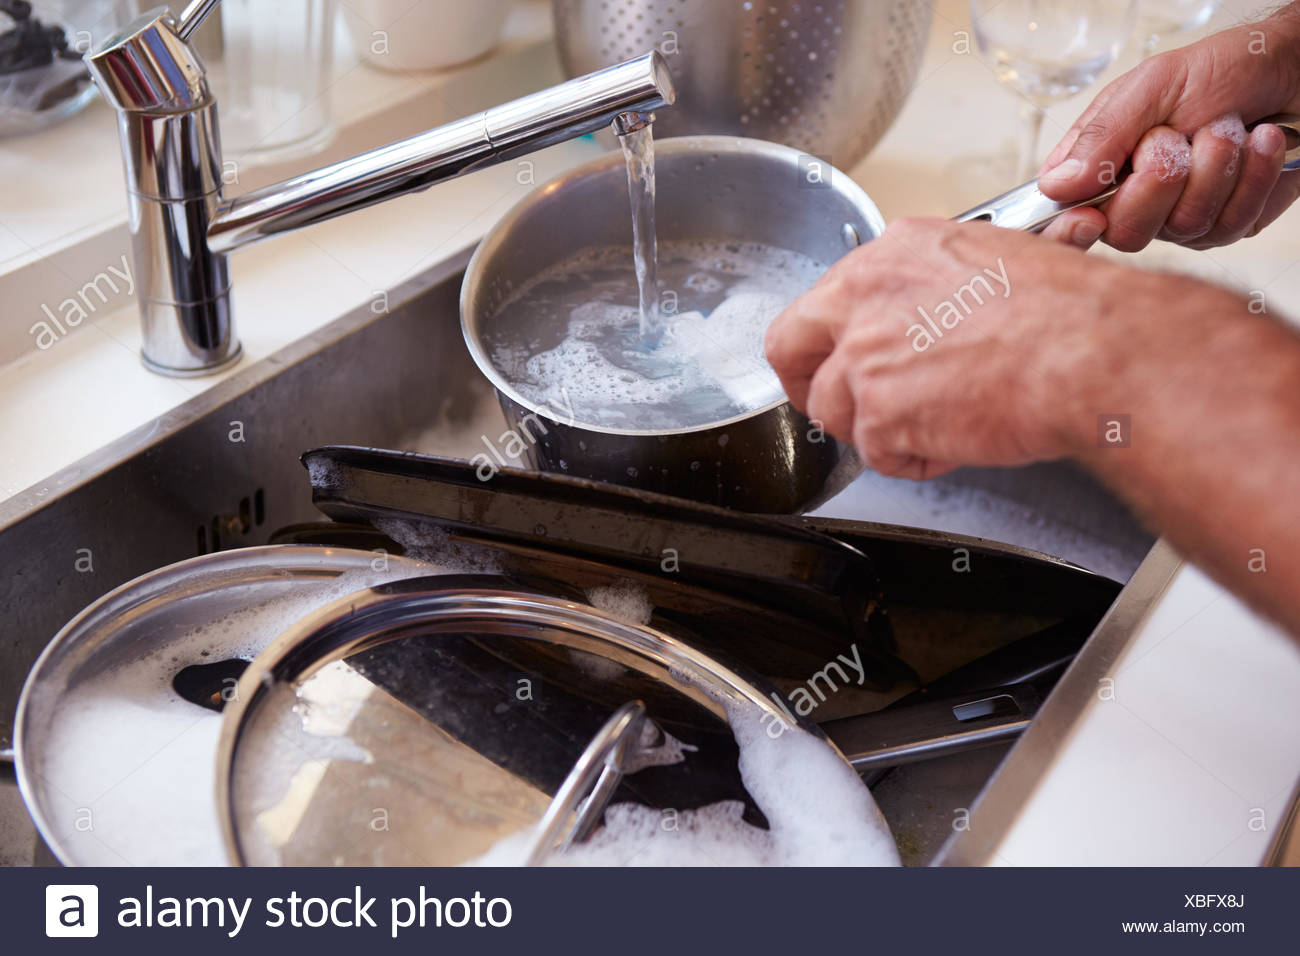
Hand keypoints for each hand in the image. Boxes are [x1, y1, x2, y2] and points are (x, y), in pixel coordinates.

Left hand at [764, 218, 1242, 477]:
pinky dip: (911, 460)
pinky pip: (876, 453)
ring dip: (873, 430)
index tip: (844, 357)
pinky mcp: (878, 411)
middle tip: (838, 408)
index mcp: (892, 254)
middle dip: (806, 384)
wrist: (1090, 352)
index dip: (833, 338)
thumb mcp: (990, 265)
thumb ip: (934, 291)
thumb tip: (928, 317)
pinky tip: (953, 443)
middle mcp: (865, 296)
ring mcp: (864, 355)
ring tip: (929, 429)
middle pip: (790, 347)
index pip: (826, 298)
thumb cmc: (1068, 313)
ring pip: (832, 411)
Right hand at [1037, 5, 1299, 251]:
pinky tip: (1261, 142)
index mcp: (1098, 168)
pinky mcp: (1227, 225)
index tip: (1089, 219)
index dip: (1066, 233)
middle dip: (1163, 178)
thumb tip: (1056, 186)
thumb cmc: (1222, 70)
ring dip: (1218, 165)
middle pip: (1126, 232)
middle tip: (1179, 135)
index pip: (1062, 221)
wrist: (1294, 70)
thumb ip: (1102, 137)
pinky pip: (1234, 223)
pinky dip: (1256, 174)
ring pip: (1186, 226)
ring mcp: (1180, 220)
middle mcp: (1133, 201)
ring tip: (1230, 126)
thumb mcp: (1153, 86)